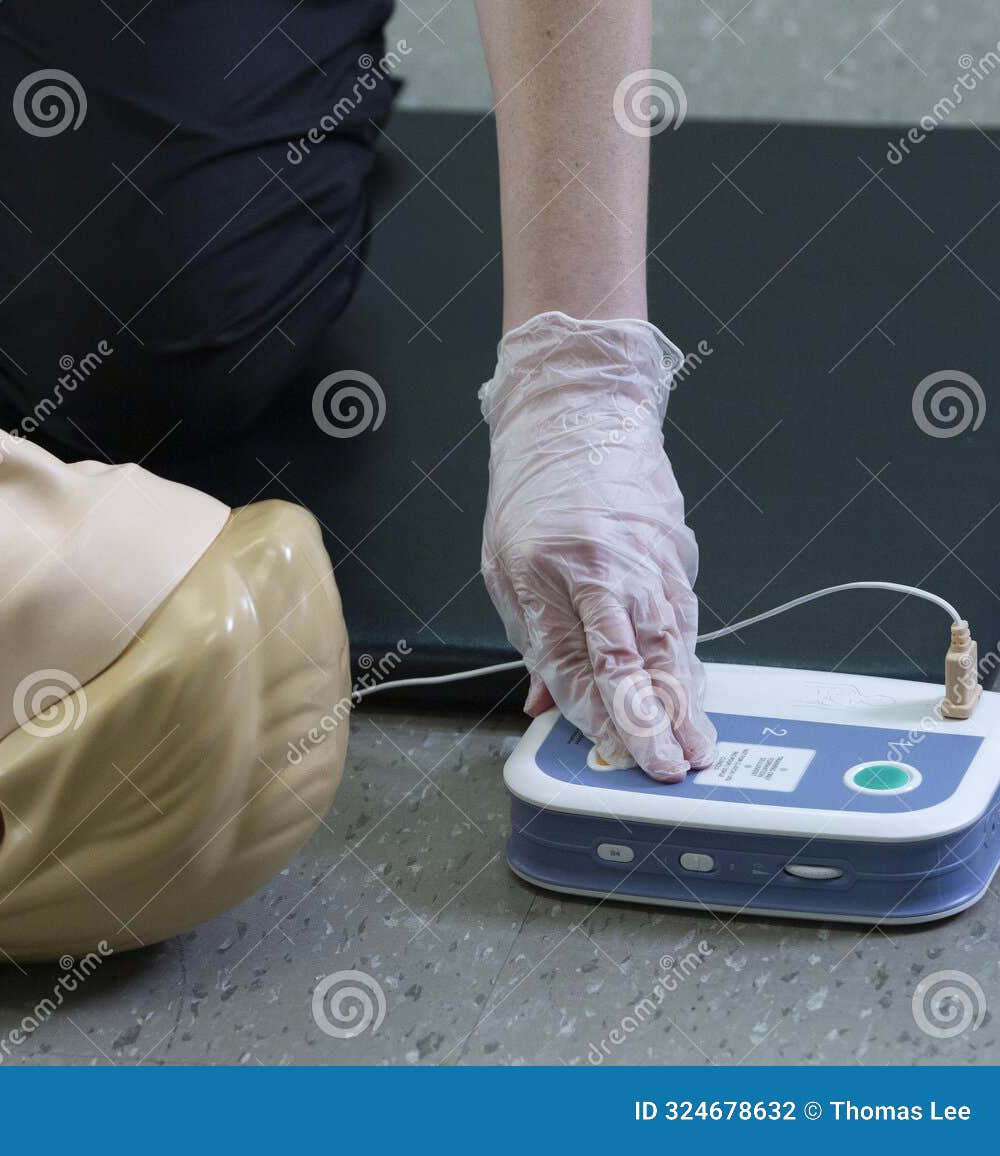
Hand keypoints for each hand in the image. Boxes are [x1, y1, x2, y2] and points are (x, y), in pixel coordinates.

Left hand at [480, 311, 716, 782]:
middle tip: (676, 765)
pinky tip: (694, 699)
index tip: (618, 751)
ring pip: (670, 644)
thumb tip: (549, 705)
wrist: (582, 415)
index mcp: (555, 569)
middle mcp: (609, 569)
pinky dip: (688, 664)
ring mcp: (651, 562)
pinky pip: (683, 622)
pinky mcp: (676, 558)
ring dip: (685, 700)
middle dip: (658, 717)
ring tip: (699, 748)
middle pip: (638, 657)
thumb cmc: (534, 490)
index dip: (604, 711)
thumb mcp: (507, 566)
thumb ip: (536, 639)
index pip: (584, 659)